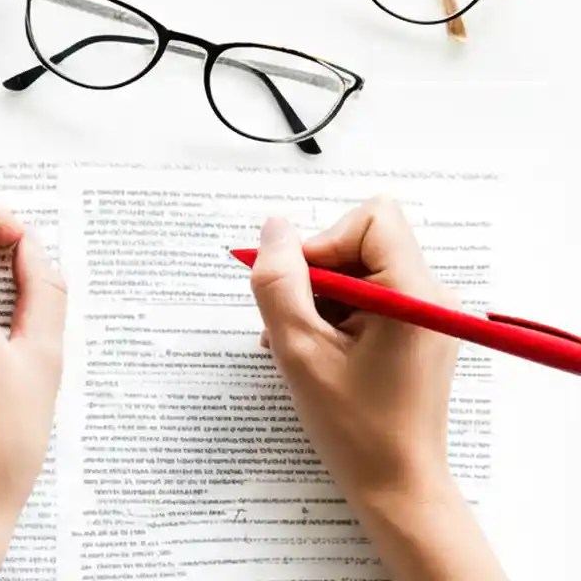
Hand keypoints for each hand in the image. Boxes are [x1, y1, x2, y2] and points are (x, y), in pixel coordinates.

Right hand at [249, 197, 504, 580]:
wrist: (397, 486)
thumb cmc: (354, 428)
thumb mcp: (300, 350)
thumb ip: (279, 283)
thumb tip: (274, 229)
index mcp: (413, 293)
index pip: (371, 218)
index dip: (325, 241)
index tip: (298, 287)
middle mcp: (430, 294)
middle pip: (363, 242)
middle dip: (317, 275)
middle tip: (293, 323)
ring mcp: (426, 313)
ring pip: (360, 270)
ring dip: (320, 299)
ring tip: (299, 345)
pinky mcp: (416, 330)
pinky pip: (369, 297)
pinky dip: (335, 316)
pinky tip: (316, 352)